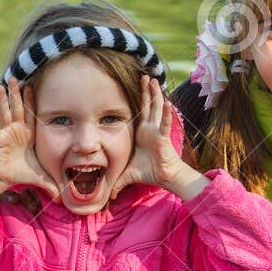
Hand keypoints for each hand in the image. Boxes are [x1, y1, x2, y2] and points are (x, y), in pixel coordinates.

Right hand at [0, 79, 59, 197]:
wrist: (3, 180)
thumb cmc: (21, 174)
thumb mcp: (43, 173)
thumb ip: (57, 179)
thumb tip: (70, 192)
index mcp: (28, 134)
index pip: (30, 113)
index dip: (30, 100)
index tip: (31, 86)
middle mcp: (16, 131)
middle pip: (16, 108)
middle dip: (16, 94)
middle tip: (15, 78)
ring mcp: (6, 134)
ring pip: (4, 114)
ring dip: (2, 101)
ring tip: (0, 87)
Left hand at [113, 76, 206, 199]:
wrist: (164, 177)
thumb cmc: (148, 172)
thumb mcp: (126, 171)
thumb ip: (114, 179)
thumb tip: (104, 195)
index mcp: (142, 132)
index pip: (140, 111)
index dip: (140, 98)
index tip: (137, 85)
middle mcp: (150, 128)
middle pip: (149, 105)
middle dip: (147, 91)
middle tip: (145, 75)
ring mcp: (157, 131)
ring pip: (156, 109)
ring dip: (155, 95)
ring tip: (154, 81)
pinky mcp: (163, 138)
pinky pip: (164, 123)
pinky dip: (165, 113)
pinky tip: (167, 102)